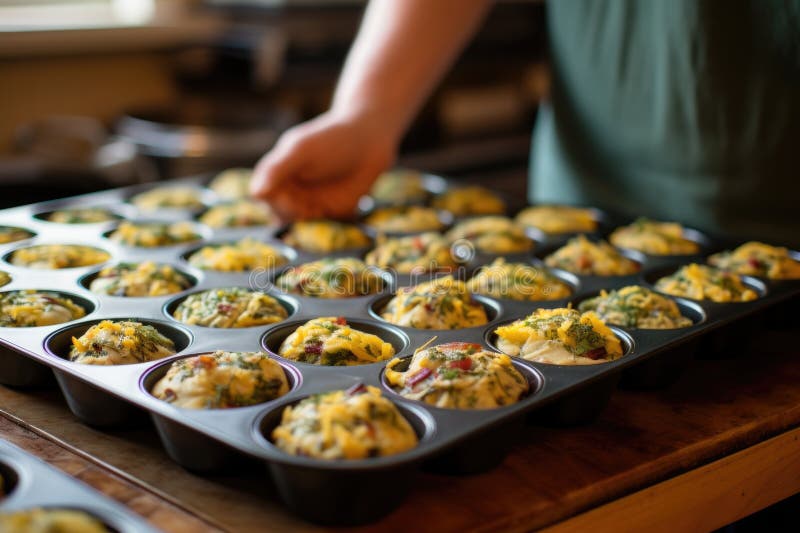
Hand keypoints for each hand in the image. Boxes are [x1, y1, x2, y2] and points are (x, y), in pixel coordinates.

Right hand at [250, 110, 397, 220]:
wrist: (368, 140)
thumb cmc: (330, 139)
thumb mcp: (300, 150)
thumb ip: (277, 169)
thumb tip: (255, 194)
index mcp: (277, 175)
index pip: (266, 198)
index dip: (278, 202)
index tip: (293, 199)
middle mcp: (291, 191)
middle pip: (282, 215)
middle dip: (295, 214)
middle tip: (312, 207)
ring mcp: (311, 204)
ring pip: (301, 226)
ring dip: (310, 225)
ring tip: (323, 209)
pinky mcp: (332, 214)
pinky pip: (324, 231)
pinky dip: (327, 231)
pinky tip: (335, 216)